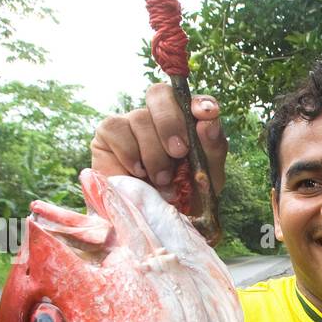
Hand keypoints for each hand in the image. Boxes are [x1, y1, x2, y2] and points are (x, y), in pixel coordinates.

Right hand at [90, 83, 227, 210]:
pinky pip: (115, 128)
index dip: (199, 102)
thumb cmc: (184, 201)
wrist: (154, 226)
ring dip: (153, 152)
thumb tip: (208, 121)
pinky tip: (137, 172)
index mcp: (188, 123)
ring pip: (140, 117)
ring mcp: (133, 123)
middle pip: (160, 94)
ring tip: (161, 180)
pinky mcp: (109, 135)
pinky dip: (128, 151)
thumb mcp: (207, 179)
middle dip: (170, 123)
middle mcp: (159, 118)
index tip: (206, 114)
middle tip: (179, 153)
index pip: (193, 99)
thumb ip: (212, 149)